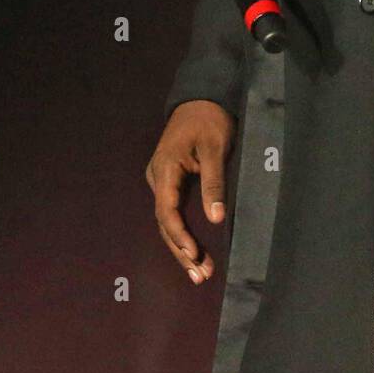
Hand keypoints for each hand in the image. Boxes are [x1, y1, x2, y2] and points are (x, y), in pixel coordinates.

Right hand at [145, 100, 234, 283]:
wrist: (201, 97)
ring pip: (168, 219)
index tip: (194, 255)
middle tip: (200, 275)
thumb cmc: (209, 120)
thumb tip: (215, 218)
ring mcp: (161, 179)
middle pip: (165, 222)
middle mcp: (158, 178)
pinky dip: (181, 231)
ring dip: (181, 245)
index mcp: (165, 169)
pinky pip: (172, 211)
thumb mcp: (215, 148)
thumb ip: (214, 182)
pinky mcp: (170, 180)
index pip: (168, 211)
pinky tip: (192, 249)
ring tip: (199, 271)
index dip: (180, 236)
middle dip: (182, 250)